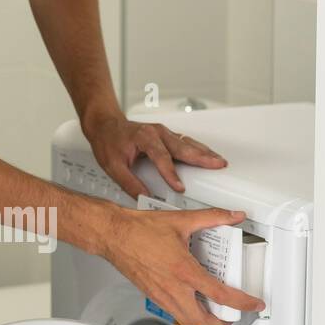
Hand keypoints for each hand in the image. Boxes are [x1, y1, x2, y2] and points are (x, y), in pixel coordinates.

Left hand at [82, 113, 227, 197]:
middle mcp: (156, 132)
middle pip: (182, 146)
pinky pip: (185, 141)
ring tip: (219, 161)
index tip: (179, 187)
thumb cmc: (108, 142)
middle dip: (202, 157)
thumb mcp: (113, 167)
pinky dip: (198, 148)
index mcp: (144, 138)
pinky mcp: (166, 135)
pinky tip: (207, 155)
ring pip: (188, 142)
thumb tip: (144, 198)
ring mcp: (163, 132)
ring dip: (204, 152)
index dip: (171, 173)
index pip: (161, 157)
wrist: (105, 125)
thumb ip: (129, 183)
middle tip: (218, 165)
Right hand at [96, 205, 264, 324]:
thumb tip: (232, 216)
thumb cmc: (139, 230)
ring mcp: (161, 294)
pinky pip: (173, 312)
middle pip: (202, 321)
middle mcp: (173, 288)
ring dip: (202, 321)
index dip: (242, 303)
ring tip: (212, 311)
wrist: (114, 235)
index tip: (253, 304)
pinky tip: (189, 300)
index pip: (220, 295)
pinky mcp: (151, 295)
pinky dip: (186, 313)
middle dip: (220, 323)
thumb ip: (212, 217)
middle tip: (231, 315)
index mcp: (184, 271)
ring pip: (186, 321)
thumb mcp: (182, 220)